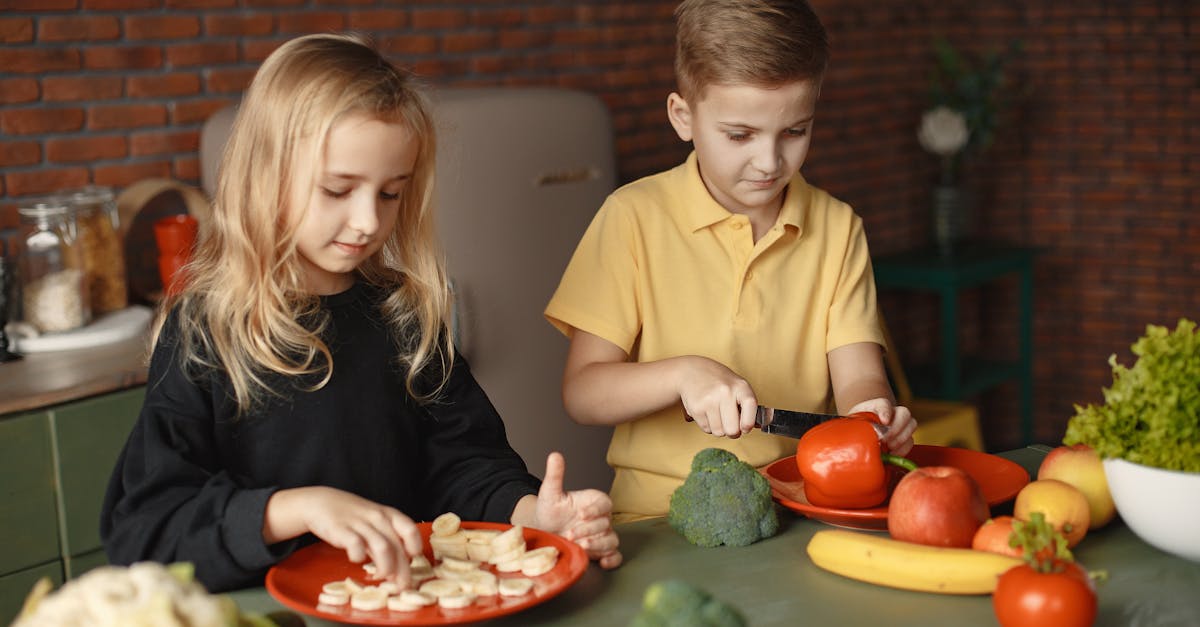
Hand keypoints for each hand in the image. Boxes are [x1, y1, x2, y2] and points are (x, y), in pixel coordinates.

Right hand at [268, 486, 422, 585]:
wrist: (321, 503)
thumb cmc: (352, 516)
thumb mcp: (374, 522)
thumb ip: (386, 542)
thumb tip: (400, 568)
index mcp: (388, 515)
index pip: (409, 528)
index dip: (415, 545)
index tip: (413, 560)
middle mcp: (377, 518)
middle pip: (396, 545)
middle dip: (402, 569)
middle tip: (403, 585)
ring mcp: (360, 523)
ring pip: (382, 547)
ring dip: (386, 566)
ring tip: (382, 577)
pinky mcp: (342, 529)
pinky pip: (356, 545)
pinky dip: (359, 556)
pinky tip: (357, 560)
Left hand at [527, 452, 621, 568]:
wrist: (543, 532)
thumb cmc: (549, 511)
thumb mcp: (550, 493)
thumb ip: (555, 475)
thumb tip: (554, 455)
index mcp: (593, 502)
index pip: (605, 503)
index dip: (595, 509)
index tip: (580, 513)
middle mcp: (600, 519)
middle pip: (605, 524)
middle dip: (588, 530)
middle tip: (568, 534)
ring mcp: (601, 536)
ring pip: (611, 540)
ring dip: (598, 545)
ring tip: (581, 547)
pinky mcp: (600, 552)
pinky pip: (615, 556)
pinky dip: (612, 560)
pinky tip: (602, 563)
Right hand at [676, 356, 756, 437]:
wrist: (692, 370)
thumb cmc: (718, 380)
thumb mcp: (737, 386)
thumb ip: (749, 405)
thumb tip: (762, 423)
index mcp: (740, 386)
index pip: (751, 408)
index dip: (748, 424)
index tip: (745, 428)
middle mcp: (726, 392)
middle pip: (732, 430)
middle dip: (732, 432)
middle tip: (730, 424)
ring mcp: (710, 400)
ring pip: (719, 432)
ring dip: (719, 428)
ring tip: (717, 415)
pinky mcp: (696, 408)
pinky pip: (706, 429)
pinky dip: (708, 425)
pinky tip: (707, 413)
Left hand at [846, 397, 916, 455]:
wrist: (863, 432)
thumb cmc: (857, 427)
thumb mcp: (853, 423)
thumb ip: (853, 426)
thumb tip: (848, 436)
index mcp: (877, 406)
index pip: (884, 404)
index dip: (886, 411)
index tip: (884, 420)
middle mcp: (893, 412)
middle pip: (904, 413)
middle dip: (896, 427)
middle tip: (886, 439)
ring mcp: (901, 424)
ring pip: (911, 425)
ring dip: (901, 438)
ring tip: (889, 447)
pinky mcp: (905, 437)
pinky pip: (910, 441)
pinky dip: (903, 448)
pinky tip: (893, 454)